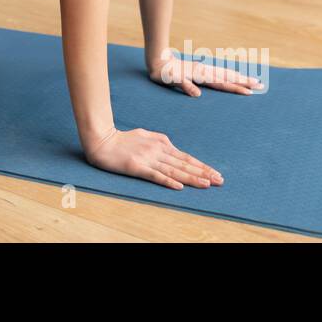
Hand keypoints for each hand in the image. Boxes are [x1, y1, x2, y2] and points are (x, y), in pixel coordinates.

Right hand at [84, 126, 222, 188]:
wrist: (101, 140)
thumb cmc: (122, 139)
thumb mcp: (144, 134)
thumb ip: (159, 140)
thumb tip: (172, 147)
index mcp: (161, 143)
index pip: (185, 157)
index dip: (201, 166)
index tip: (215, 173)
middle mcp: (157, 151)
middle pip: (184, 164)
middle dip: (203, 173)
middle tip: (219, 181)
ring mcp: (148, 159)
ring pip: (174, 170)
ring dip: (192, 178)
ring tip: (207, 185)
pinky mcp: (137, 167)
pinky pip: (155, 175)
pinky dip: (168, 180)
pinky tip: (179, 186)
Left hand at [148, 54, 263, 97]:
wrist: (157, 61)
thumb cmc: (163, 74)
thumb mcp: (170, 81)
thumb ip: (183, 86)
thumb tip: (197, 94)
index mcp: (200, 76)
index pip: (222, 83)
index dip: (235, 88)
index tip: (249, 92)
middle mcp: (205, 71)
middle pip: (228, 76)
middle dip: (244, 81)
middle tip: (260, 85)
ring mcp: (203, 69)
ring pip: (225, 73)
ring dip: (239, 77)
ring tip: (253, 80)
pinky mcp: (200, 70)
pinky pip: (219, 72)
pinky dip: (229, 74)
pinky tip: (233, 76)